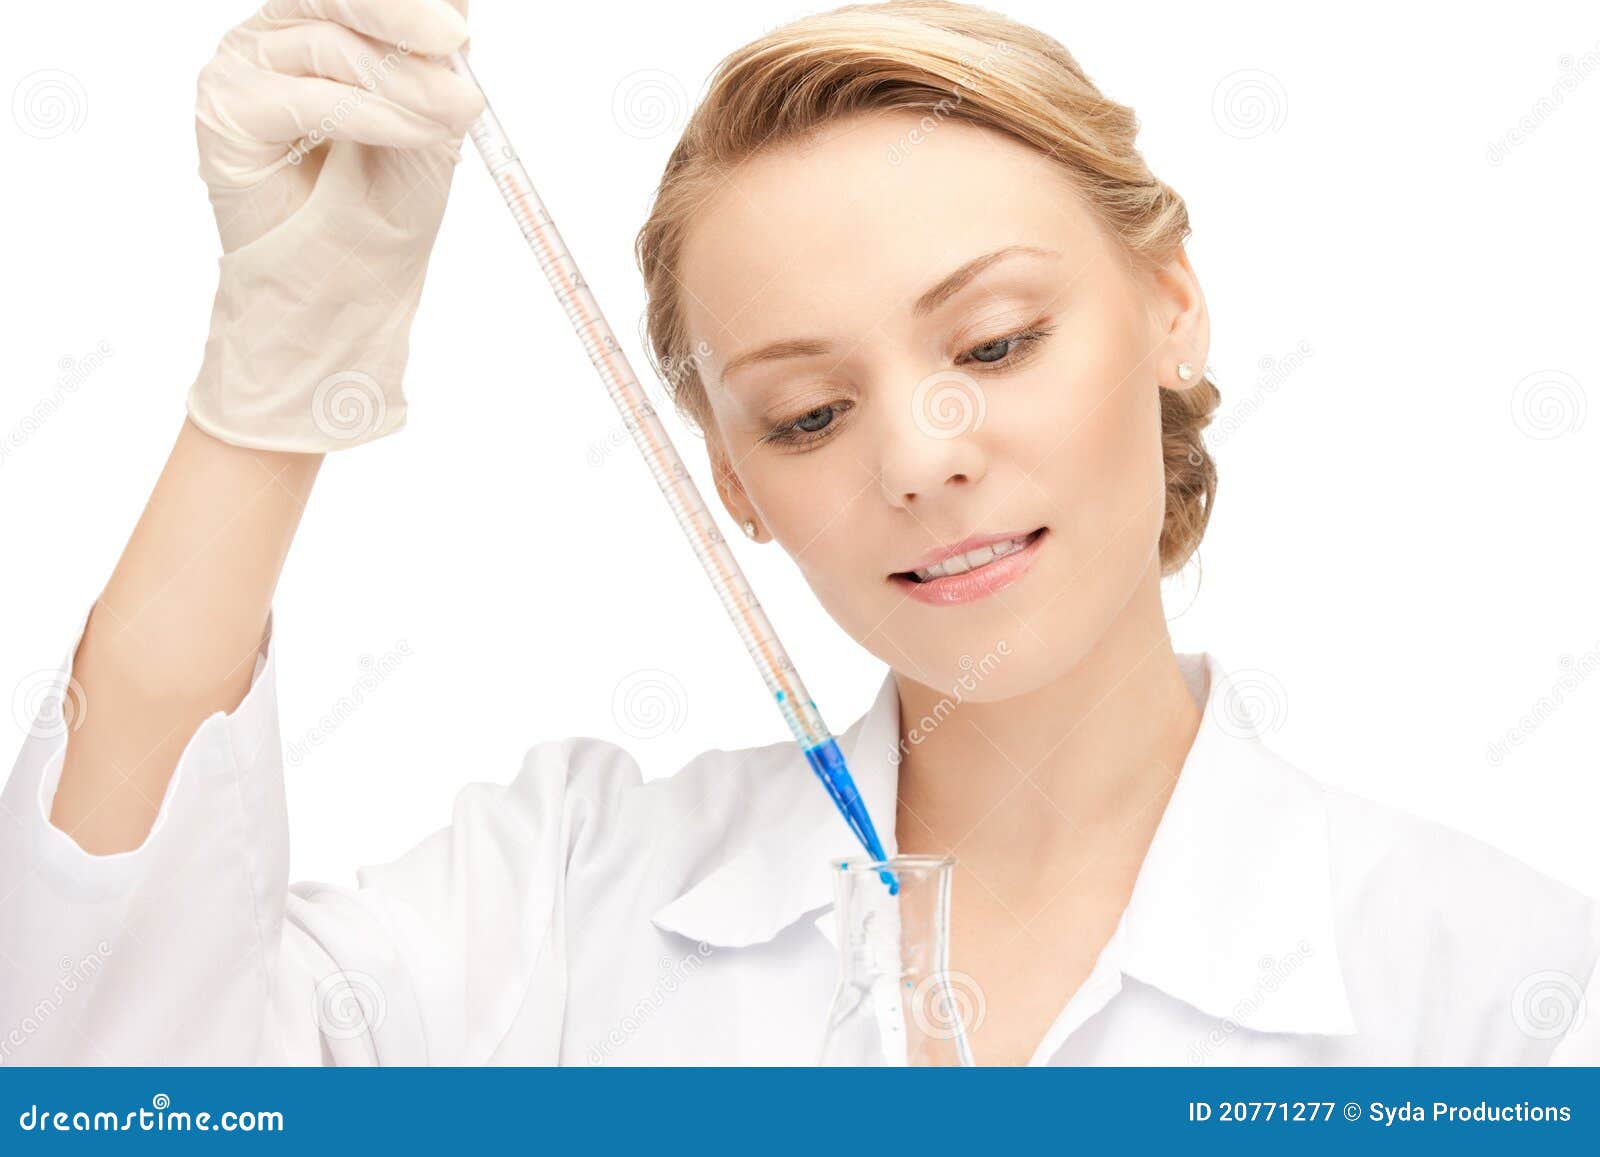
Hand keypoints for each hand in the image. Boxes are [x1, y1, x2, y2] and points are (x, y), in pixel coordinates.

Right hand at [187, 0, 483, 450]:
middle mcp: (278, 37)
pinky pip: (304, 96)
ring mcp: (245, 69)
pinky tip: (412, 131)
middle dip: (403, 18)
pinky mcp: (225, 111)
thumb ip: (432, 65)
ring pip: (330, 47)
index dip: (407, 1)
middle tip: (455, 41)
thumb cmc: (385, 207)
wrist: (350, 287)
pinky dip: (367, 113)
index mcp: (323, 25)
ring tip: (452, 111)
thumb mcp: (429, 123)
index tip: (458, 22)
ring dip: (402, 82)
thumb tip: (452, 14)